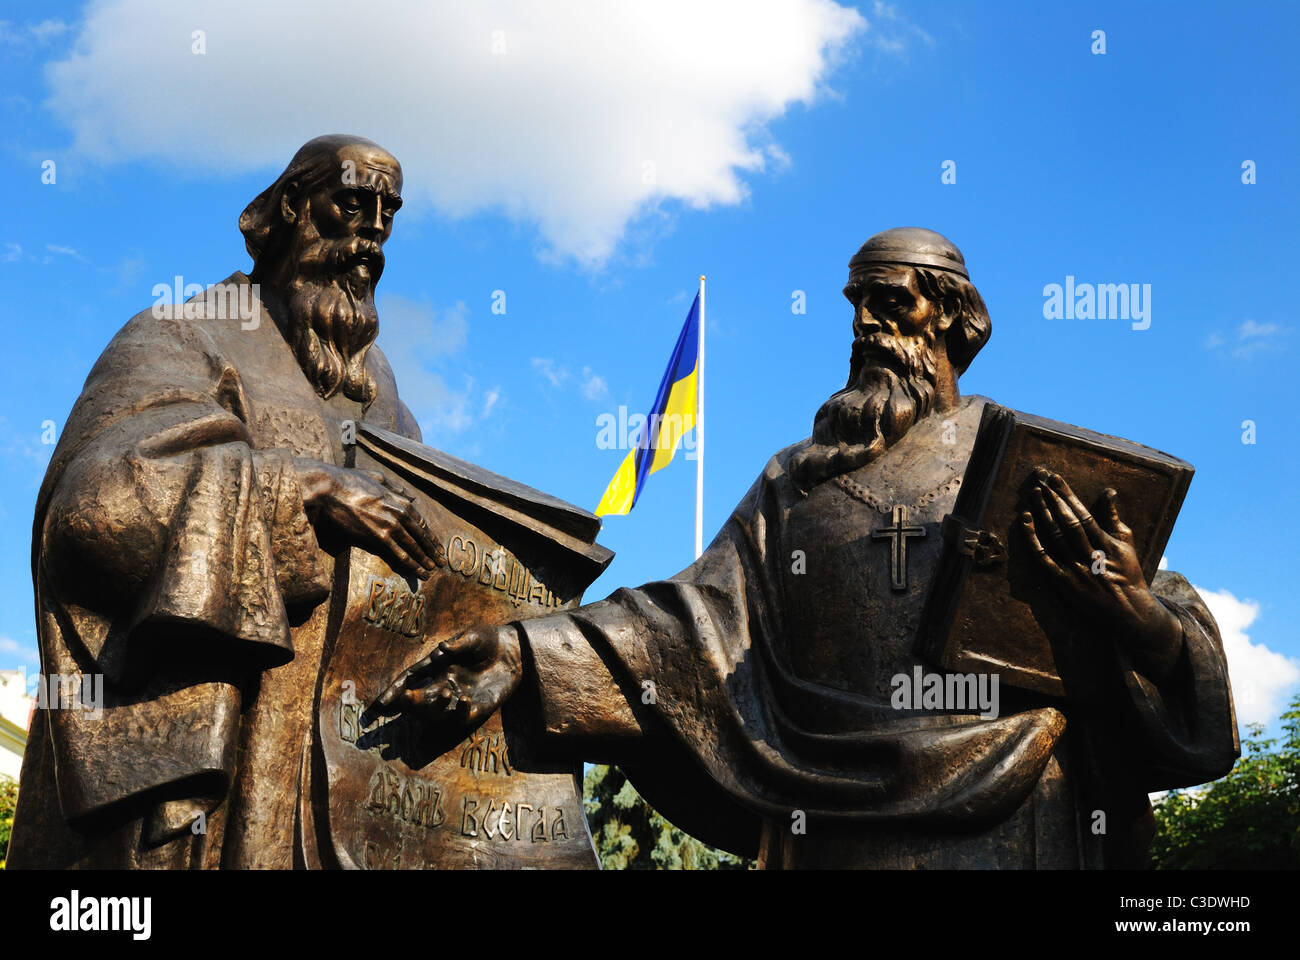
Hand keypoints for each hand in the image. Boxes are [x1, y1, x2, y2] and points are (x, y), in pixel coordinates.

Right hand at [295, 459, 445, 579]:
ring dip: (425, 560)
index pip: (421, 521)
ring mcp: (391, 525)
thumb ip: (396, 487)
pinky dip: (412, 565)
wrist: (330, 490)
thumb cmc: (349, 481)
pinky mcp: (379, 537)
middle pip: (421, 535)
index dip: (430, 535)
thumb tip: (411, 496)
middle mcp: (400, 513)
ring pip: (414, 547)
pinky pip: (400, 554)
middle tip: (441, 561)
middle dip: (432, 549)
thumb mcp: (377, 477)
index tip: (435, 544)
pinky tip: (419, 572)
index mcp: (400, 499)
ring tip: (432, 570)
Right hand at [364, 624, 522, 728]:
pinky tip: (465, 701)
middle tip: (405, 700)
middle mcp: (443, 685)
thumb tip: (444, 649)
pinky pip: (464, 717)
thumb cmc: (489, 640)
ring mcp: (459, 698)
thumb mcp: (475, 636)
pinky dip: (461, 712)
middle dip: (410, 704)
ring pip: (438, 714)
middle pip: (419, 701)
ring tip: (445, 693)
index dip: (395, 691)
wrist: (515, 650)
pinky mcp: (478, 707)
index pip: (411, 680)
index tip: (381, 705)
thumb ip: (460, 643)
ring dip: (435, 708)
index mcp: (436, 667)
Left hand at [1019, 468, 1182, 680]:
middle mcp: (1089, 555)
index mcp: (1106, 544)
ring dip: (1042, 513)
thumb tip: (1108, 491)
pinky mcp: (1063, 583)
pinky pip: (1043, 558)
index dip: (1067, 495)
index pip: (1083, 514)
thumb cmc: (1128, 573)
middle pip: (1067, 522)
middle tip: (1039, 481)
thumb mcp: (1125, 544)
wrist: (1129, 611)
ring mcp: (1075, 570)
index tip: (1055, 479)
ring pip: (1055, 536)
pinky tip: (1024, 522)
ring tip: (1032, 494)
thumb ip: (1113, 517)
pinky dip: (1032, 539)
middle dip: (1052, 500)